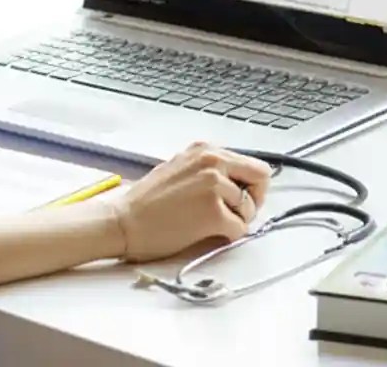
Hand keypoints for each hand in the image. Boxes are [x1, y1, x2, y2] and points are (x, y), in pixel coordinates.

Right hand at [110, 142, 272, 262]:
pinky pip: (239, 229)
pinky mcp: (214, 212)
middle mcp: (212, 161)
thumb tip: (236, 185)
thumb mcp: (180, 169)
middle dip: (253, 200)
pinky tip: (203, 233)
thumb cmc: (146, 202)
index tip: (239, 199)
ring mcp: (214, 186)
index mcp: (204, 150)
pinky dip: (227, 236)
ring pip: (249, 208)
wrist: (124, 222)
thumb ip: (209, 170)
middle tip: (234, 214)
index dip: (250, 185)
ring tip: (206, 223)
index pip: (251, 164)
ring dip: (235, 221)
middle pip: (261, 178)